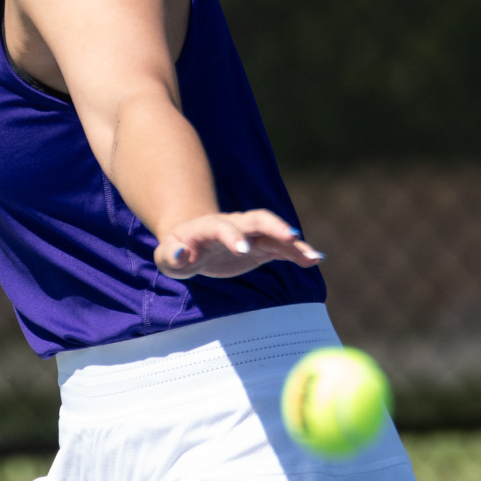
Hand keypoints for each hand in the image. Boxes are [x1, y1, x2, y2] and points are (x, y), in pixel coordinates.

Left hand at [153, 210, 321, 279]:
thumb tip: (181, 254)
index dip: (233, 236)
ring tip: (314, 257)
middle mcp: (235, 225)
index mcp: (209, 227)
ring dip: (294, 244)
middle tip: (291, 237)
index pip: (223, 227)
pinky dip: (298, 253)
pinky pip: (282, 248)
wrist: (192, 242)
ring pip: (275, 234)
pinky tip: (314, 260)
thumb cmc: (176, 250)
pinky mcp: (261, 248)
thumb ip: (171, 256)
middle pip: (257, 219)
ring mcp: (251, 235)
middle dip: (274, 226)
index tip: (243, 250)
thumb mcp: (166, 257)